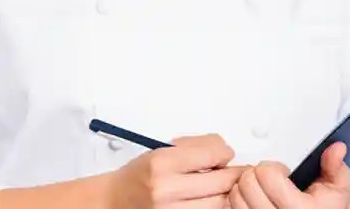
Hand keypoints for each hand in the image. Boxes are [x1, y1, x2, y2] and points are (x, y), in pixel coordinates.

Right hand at [105, 133, 245, 208]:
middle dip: (232, 175)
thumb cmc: (138, 176)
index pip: (213, 154)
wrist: (116, 202)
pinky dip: (213, 206)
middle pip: (222, 182)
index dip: (224, 153)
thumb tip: (224, 150)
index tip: (224, 154)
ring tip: (218, 187)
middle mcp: (166, 190)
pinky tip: (207, 199)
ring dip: (225, 193)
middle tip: (233, 171)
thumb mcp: (160, 151)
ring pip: (220, 203)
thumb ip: (194, 146)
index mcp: (161, 164)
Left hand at [228, 142, 349, 208]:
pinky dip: (237, 200)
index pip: (267, 175)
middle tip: (270, 179)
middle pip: (247, 183)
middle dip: (257, 174)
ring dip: (244, 186)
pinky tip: (253, 200)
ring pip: (235, 196)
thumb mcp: (337, 189)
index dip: (274, 167)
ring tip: (262, 189)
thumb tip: (336, 148)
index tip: (282, 173)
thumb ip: (335, 166)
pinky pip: (231, 208)